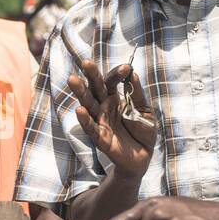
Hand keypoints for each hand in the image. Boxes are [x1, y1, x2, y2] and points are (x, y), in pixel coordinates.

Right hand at [67, 59, 155, 175]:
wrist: (144, 157)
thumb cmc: (143, 131)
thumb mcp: (145, 111)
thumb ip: (138, 94)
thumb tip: (132, 74)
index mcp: (115, 98)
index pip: (111, 82)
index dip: (117, 74)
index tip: (126, 67)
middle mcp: (104, 107)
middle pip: (95, 89)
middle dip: (91, 76)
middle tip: (86, 62)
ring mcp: (100, 121)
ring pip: (88, 104)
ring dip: (80, 92)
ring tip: (73, 80)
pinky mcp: (100, 138)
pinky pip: (91, 128)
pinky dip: (85, 119)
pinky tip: (79, 110)